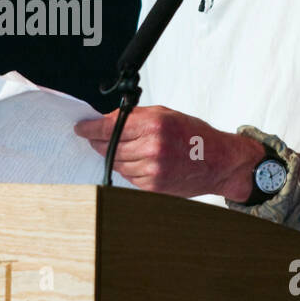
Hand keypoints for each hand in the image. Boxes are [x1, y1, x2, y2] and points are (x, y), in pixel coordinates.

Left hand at [73, 105, 259, 198]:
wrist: (219, 161)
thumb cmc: (194, 135)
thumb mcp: (165, 114)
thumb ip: (135, 116)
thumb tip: (105, 121)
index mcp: (154, 124)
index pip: (109, 127)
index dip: (90, 128)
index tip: (81, 128)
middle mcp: (152, 147)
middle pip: (109, 147)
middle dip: (99, 142)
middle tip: (94, 138)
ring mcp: (152, 169)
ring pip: (117, 163)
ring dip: (114, 156)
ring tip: (127, 149)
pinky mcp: (153, 186)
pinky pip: (128, 177)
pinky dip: (128, 169)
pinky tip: (139, 162)